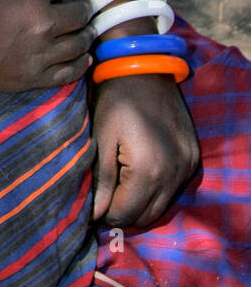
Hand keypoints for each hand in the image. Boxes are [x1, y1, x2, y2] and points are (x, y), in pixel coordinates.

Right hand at [0, 0, 93, 95]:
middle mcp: (44, 25)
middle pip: (80, 12)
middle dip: (86, 3)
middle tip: (86, 0)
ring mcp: (40, 55)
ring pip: (80, 42)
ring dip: (87, 31)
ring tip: (86, 26)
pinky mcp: (33, 79)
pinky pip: (69, 73)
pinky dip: (81, 63)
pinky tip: (84, 57)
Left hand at [91, 73, 199, 226]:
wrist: (145, 70)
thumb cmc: (116, 101)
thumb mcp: (102, 139)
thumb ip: (101, 180)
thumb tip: (94, 215)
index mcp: (147, 170)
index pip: (125, 214)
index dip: (105, 213)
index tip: (94, 203)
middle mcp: (172, 173)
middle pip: (145, 216)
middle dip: (123, 211)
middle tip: (106, 196)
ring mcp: (186, 166)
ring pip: (162, 206)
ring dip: (141, 202)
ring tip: (122, 184)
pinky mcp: (192, 158)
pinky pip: (174, 188)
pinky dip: (157, 189)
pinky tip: (140, 172)